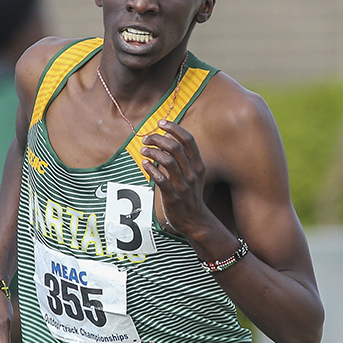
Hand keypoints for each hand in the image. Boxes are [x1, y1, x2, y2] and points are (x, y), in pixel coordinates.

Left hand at [140, 119, 208, 237]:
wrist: (195, 220)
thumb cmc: (190, 194)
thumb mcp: (195, 175)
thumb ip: (185, 158)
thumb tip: (167, 139)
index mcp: (198, 165)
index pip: (188, 140)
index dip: (174, 128)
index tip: (161, 123)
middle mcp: (192, 173)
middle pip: (175, 147)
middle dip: (158, 138)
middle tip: (147, 138)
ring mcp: (183, 185)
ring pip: (167, 161)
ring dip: (152, 152)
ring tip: (144, 151)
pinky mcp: (172, 196)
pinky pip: (160, 178)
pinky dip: (150, 168)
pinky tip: (145, 164)